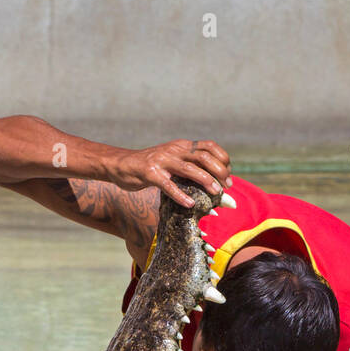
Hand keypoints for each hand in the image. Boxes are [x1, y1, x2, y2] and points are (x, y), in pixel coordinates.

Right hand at [107, 139, 231, 206]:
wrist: (121, 165)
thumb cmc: (150, 167)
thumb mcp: (172, 160)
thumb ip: (188, 166)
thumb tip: (212, 180)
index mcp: (182, 146)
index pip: (209, 146)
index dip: (223, 159)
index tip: (228, 175)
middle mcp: (174, 150)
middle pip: (203, 156)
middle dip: (219, 171)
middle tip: (226, 187)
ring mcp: (161, 161)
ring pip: (189, 169)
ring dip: (205, 181)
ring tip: (216, 193)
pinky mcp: (149, 174)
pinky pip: (168, 185)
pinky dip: (180, 195)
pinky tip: (190, 204)